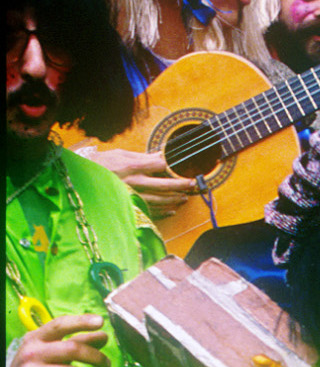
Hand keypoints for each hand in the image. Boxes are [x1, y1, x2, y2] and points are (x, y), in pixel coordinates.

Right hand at [8, 314, 109, 366]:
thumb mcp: (52, 353)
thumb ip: (76, 343)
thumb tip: (102, 336)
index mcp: (36, 338)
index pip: (60, 325)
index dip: (81, 322)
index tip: (100, 322)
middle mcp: (32, 353)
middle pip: (73, 349)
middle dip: (96, 357)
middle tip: (106, 364)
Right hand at [80, 148, 195, 216]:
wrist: (80, 180)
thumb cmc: (101, 164)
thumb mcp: (119, 154)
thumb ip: (141, 156)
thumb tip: (160, 156)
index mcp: (132, 167)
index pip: (158, 165)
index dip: (171, 165)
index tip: (181, 166)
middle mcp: (134, 183)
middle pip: (163, 185)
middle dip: (180, 185)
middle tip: (192, 184)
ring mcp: (131, 197)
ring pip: (158, 201)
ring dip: (174, 199)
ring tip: (185, 197)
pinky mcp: (128, 207)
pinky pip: (149, 212)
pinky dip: (163, 212)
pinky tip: (172, 209)